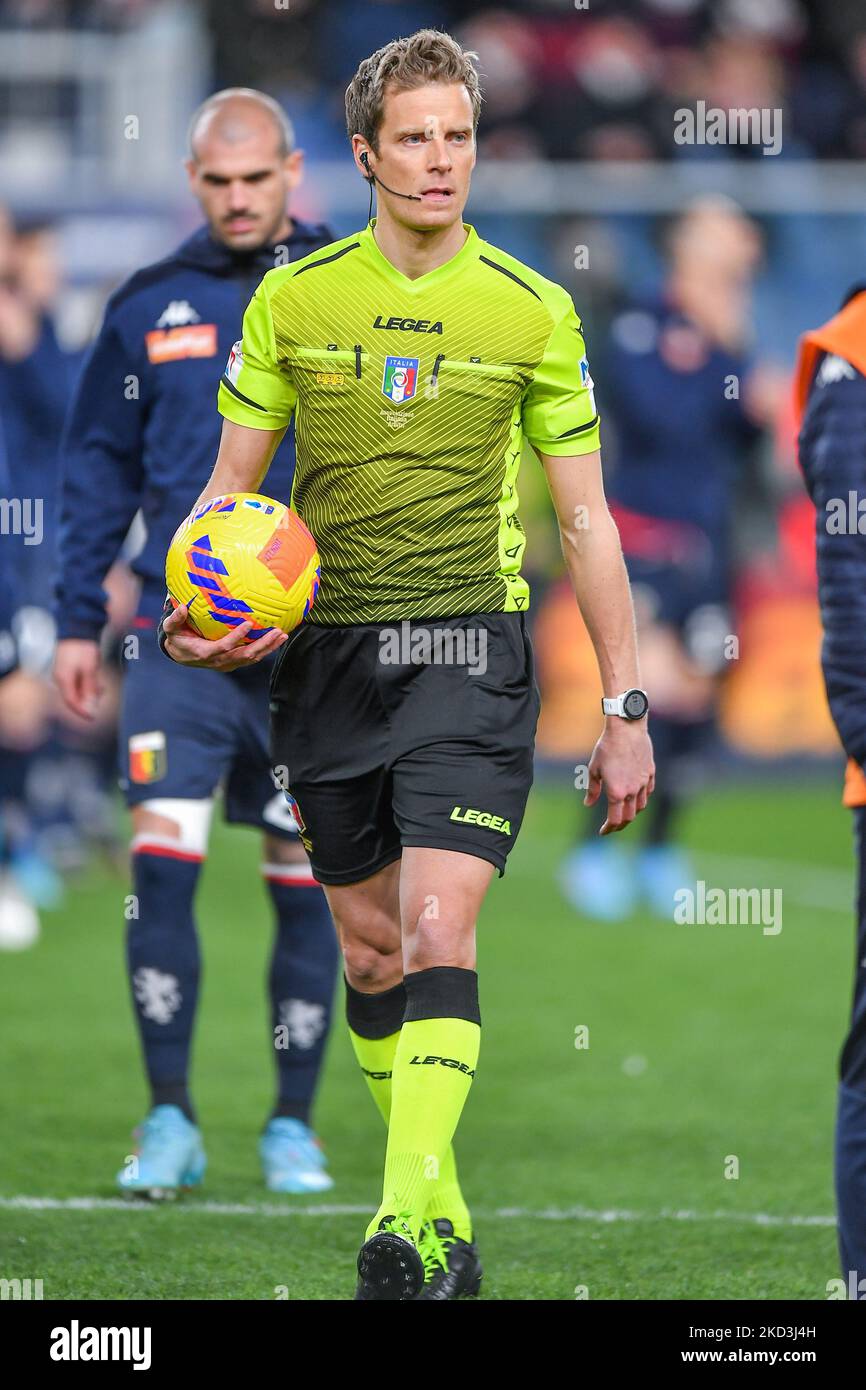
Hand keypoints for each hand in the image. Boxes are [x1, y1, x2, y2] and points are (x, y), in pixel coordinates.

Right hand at [53, 638, 103, 719]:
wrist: (78, 628)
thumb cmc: (83, 648)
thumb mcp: (90, 670)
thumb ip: (90, 689)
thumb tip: (91, 708)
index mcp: (63, 679)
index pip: (71, 702)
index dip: (82, 711)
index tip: (94, 718)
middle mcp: (61, 678)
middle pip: (74, 697)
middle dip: (88, 701)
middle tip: (102, 696)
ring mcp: (64, 673)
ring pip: (77, 690)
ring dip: (90, 692)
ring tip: (103, 688)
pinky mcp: (69, 668)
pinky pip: (77, 682)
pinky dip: (88, 685)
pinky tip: (97, 681)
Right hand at [162, 602, 287, 670]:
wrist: (181, 656)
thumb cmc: (177, 638)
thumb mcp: (171, 629)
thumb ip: (175, 619)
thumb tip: (182, 606)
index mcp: (205, 653)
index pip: (224, 647)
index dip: (236, 637)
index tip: (248, 623)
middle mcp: (220, 661)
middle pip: (245, 655)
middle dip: (263, 645)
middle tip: (277, 631)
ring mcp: (229, 664)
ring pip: (252, 658)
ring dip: (268, 648)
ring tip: (282, 635)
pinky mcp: (234, 662)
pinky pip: (252, 657)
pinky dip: (265, 649)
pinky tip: (276, 638)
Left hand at [584, 720, 654, 834]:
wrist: (627, 729)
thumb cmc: (606, 747)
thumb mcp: (594, 769)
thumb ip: (592, 790)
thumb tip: (588, 804)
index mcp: (616, 792)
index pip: (615, 819)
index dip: (609, 828)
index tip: (603, 831)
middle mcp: (632, 791)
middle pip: (629, 817)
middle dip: (620, 824)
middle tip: (612, 826)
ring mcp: (644, 782)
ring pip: (641, 806)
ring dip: (632, 812)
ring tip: (624, 812)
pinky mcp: (650, 773)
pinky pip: (648, 792)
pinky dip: (642, 798)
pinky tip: (636, 797)